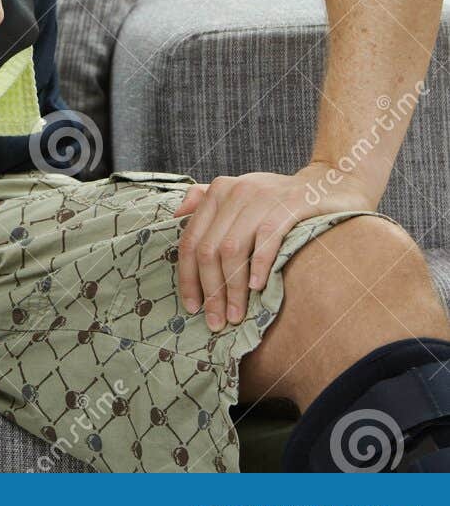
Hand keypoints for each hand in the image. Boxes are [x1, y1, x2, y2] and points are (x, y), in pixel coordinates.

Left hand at [172, 165, 377, 330]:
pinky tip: (258, 288)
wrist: (328, 183)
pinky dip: (258, 266)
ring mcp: (261, 197)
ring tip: (236, 315)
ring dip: (232, 289)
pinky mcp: (288, 206)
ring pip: (232, 250)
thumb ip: (206, 201)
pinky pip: (265, 241)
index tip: (192, 307)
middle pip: (208, 249)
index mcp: (218, 191)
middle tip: (216, 322)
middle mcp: (235, 191)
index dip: (187, 277)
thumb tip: (176, 215)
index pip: (190, 239)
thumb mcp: (240, 194)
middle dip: (210, 291)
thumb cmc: (279, 199)